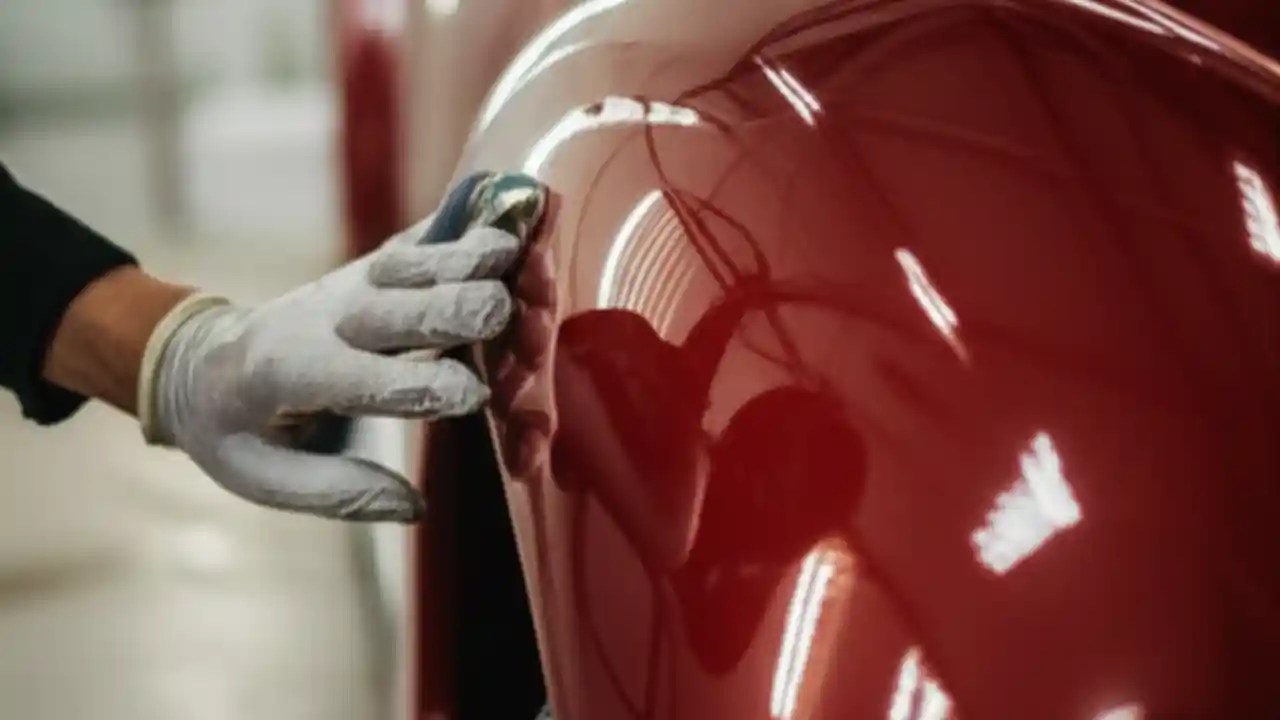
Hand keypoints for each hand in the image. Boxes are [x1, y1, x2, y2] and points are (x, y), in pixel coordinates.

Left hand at [142, 217, 524, 521]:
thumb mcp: (262, 478)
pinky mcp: (367, 270)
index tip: (476, 397)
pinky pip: (415, 241)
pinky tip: (501, 209)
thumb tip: (414, 507)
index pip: (365, 379)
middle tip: (508, 316)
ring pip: (411, 266)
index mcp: (293, 375)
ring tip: (515, 250)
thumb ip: (338, 492)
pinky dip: (460, 227)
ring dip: (464, 259)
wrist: (201, 360)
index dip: (423, 386)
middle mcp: (325, 321)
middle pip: (400, 310)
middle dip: (455, 310)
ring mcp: (349, 287)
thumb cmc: (236, 430)